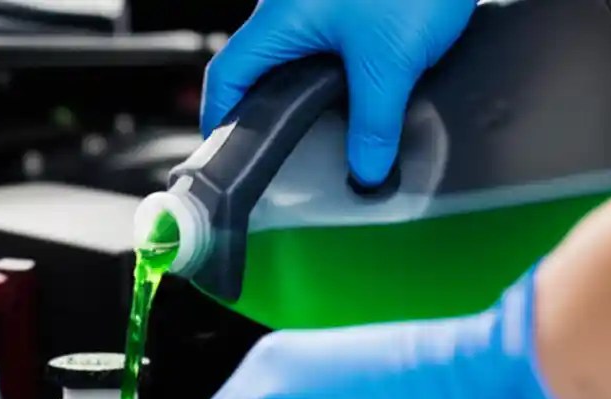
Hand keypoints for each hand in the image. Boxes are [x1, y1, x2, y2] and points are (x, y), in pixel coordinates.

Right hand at [202, 0, 475, 185]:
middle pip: (257, 70)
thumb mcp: (390, 63)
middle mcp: (289, 7)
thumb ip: (375, 123)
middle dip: (264, 114)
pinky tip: (358, 101)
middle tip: (275, 156)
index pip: (227, 76)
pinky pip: (326, 47)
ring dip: (302, 96)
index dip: (220, 120)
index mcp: (279, 18)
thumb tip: (367, 171)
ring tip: (317, 136)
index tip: (227, 157)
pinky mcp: (351, 2)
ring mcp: (318, 2)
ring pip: (293, 59)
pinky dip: (332, 78)